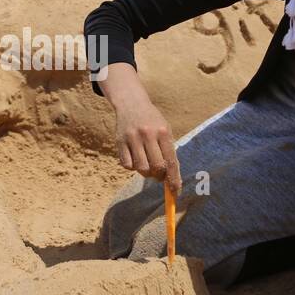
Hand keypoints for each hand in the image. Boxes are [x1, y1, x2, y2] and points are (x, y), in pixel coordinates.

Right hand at [99, 63, 180, 193]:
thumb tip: (171, 177)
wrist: (131, 103)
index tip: (175, 191)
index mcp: (163, 132)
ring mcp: (132, 138)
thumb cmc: (152, 121)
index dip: (174, 179)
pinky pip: (127, 165)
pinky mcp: (120, 142)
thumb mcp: (164, 130)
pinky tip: (135, 158)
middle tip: (158, 173)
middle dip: (159, 175)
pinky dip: (132, 167)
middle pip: (156, 167)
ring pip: (141, 168)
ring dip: (146, 172)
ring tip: (147, 165)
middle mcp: (148, 135)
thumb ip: (168, 150)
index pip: (171, 161)